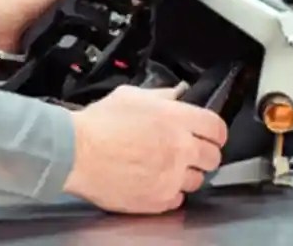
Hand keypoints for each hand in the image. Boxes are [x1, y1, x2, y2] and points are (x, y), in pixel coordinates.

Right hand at [62, 85, 227, 214]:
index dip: (214, 132)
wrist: (75, 153)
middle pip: (213, 157)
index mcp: (176, 119)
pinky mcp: (160, 198)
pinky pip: (178, 198)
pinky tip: (152, 181)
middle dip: (202, 154)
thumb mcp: (129, 96)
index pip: (217, 128)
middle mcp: (180, 149)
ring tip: (162, 168)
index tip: (208, 136)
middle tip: (185, 152)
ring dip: (184, 174)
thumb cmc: (97, 124)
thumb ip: (160, 96)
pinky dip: (169, 192)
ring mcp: (171, 176)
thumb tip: (177, 94)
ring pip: (197, 180)